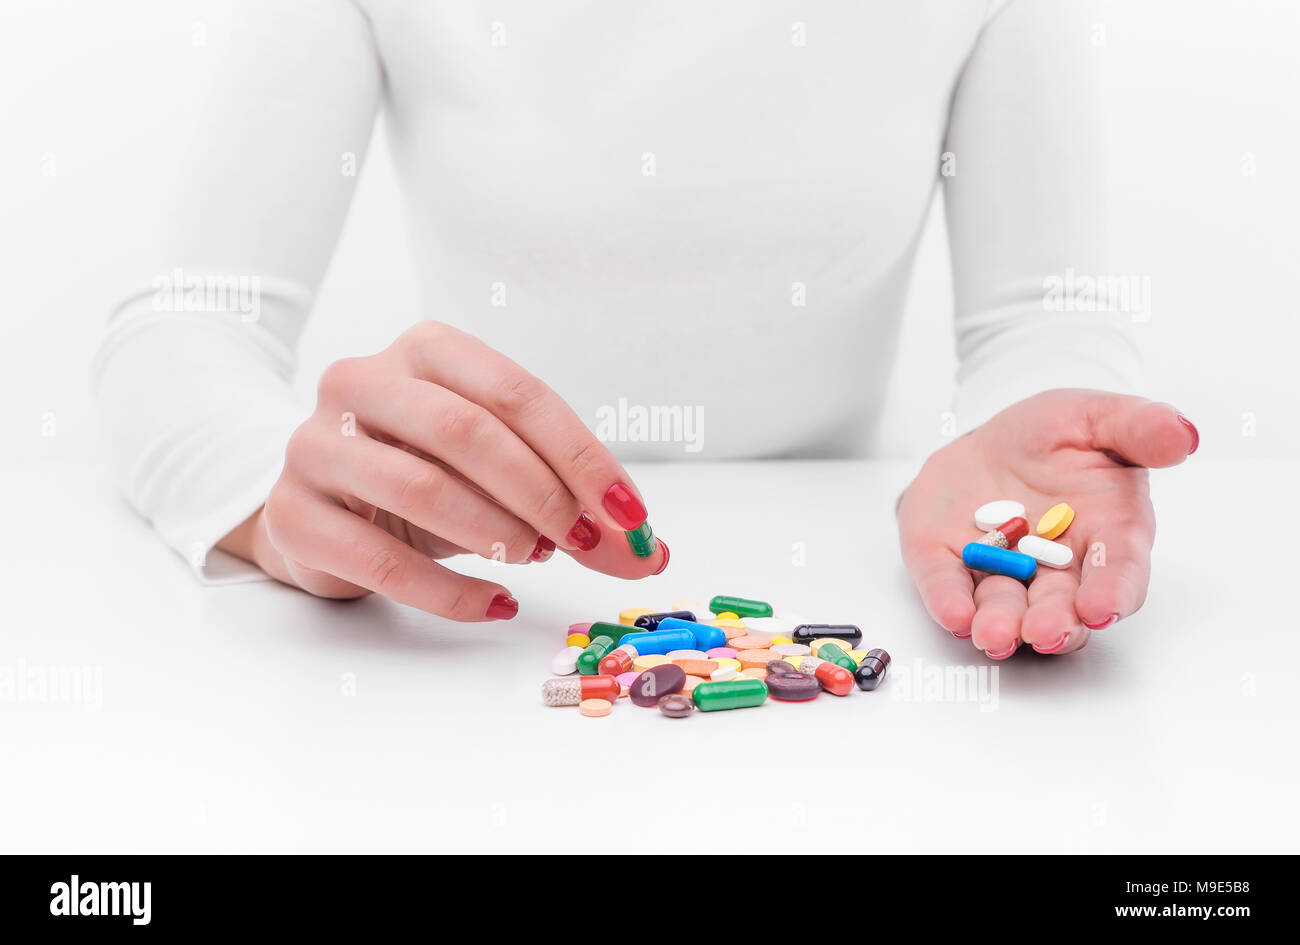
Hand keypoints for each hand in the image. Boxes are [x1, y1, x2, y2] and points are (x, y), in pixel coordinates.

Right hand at [222, 321, 665, 619]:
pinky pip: (381, 560)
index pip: (516, 393)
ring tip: (531, 561)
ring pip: (420, 487)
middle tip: (582, 542)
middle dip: (541, 494)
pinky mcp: (294, 515)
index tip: (629, 514)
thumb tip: (650, 552)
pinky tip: (496, 604)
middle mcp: (361, 381)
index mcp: (425, 350)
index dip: (581, 456)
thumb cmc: (427, 477)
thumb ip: (574, 506)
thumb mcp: (501, 476)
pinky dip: (452, 592)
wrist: (324, 509)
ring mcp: (315, 446)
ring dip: (495, 535)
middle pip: (467, 431)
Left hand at [897, 390, 1197, 658]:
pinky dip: (949, 602)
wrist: (989, 441)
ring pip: (1005, 607)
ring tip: (994, 635)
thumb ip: (1140, 427)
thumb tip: (1182, 435)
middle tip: (1043, 632)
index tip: (1104, 608)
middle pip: (1061, 605)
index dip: (1114, 592)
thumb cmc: (1056, 435)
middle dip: (1054, 622)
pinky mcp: (950, 565)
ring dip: (1001, 624)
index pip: (1118, 571)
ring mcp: (1001, 571)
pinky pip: (949, 587)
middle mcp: (1056, 567)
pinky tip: (953, 615)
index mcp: (1106, 533)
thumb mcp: (1098, 416)